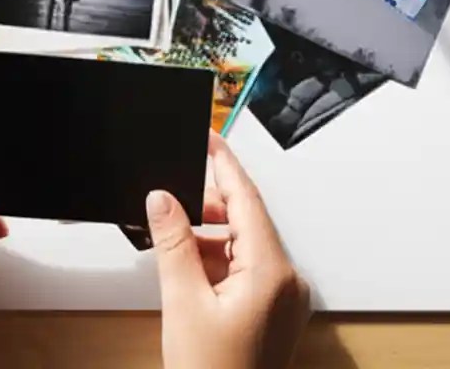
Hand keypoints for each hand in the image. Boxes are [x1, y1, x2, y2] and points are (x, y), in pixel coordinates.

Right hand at [148, 134, 310, 368]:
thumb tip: (162, 199)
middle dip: (207, 206)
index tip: (208, 137)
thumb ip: (172, 243)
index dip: (223, 164)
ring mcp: (283, 299)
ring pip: (243, 245)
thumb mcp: (182, 302)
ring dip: (208, 238)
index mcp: (272, 272)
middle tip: (169, 197)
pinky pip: (245, 269)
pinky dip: (216, 262)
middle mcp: (287, 281)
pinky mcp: (272, 312)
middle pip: (246, 220)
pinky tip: (186, 269)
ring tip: (171, 243)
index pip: (247, 199)